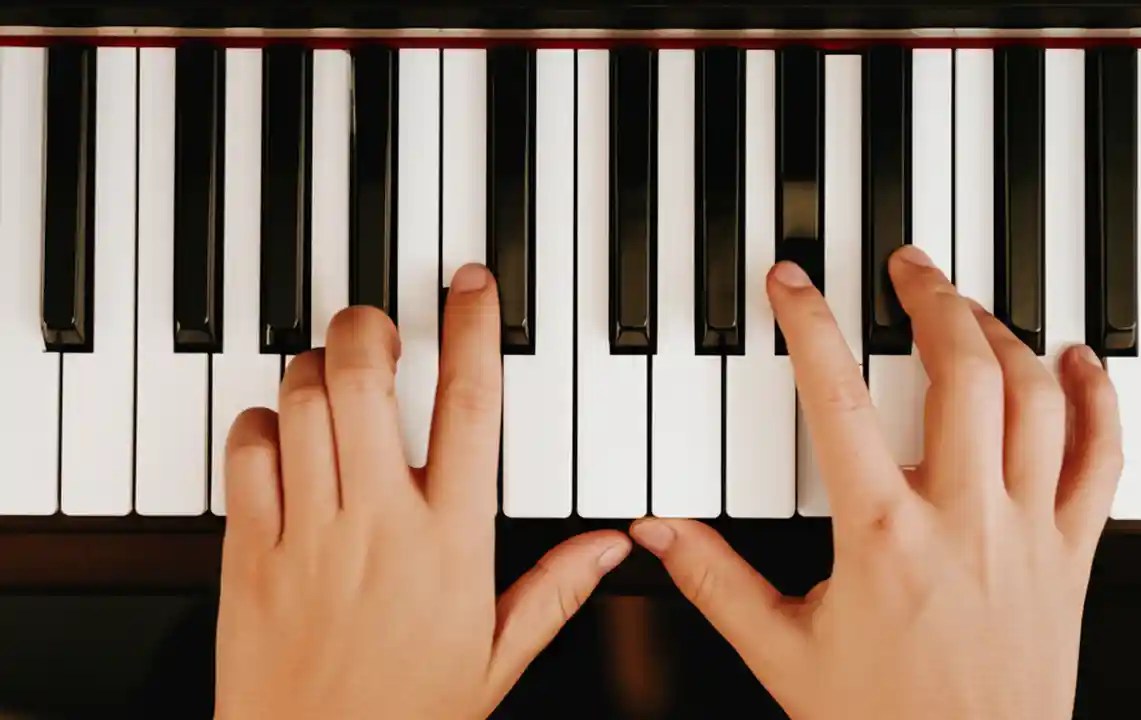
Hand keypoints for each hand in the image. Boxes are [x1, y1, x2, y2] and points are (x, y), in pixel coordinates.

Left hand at [215, 265, 630, 718]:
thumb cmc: (405, 719)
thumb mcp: (498, 659)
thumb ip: (556, 591)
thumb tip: (612, 547)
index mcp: (450, 543)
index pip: (470, 407)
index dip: (475, 329)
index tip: (473, 284)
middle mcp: (378, 523)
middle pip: (366, 378)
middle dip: (371, 326)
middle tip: (382, 323)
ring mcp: (307, 533)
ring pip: (303, 402)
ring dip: (317, 367)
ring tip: (336, 374)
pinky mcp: (249, 551)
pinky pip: (245, 454)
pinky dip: (260, 422)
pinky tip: (281, 431)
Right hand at [630, 247, 1121, 719]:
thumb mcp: (782, 654)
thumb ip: (716, 582)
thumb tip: (660, 531)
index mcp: (882, 536)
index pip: (838, 398)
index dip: (809, 324)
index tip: (792, 282)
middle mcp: (963, 518)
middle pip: (962, 370)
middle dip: (932, 299)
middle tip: (907, 267)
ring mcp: (1027, 531)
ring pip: (1034, 398)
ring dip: (1004, 334)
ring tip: (969, 308)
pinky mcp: (1073, 554)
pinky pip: (1104, 459)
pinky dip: (1098, 399)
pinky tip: (1079, 362)